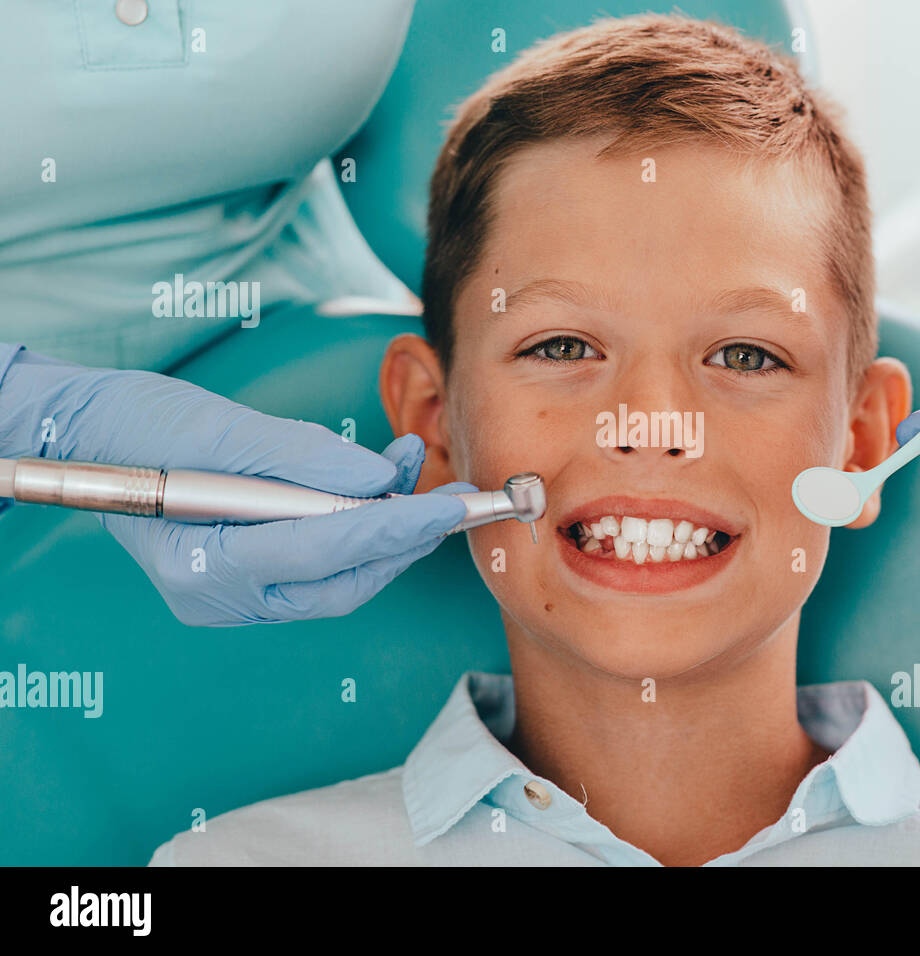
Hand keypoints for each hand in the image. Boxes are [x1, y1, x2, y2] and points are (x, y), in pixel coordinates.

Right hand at [0, 348, 469, 624]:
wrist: (87, 434)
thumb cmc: (136, 426)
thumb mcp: (218, 427)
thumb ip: (301, 458)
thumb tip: (377, 477)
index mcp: (202, 569)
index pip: (322, 553)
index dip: (393, 527)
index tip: (448, 505)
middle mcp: (221, 598)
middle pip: (342, 583)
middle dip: (405, 540)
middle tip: (455, 496)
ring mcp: (235, 595)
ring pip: (340, 579)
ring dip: (389, 530)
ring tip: (419, 473)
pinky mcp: (249, 577)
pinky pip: (322, 565)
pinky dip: (359, 528)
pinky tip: (381, 484)